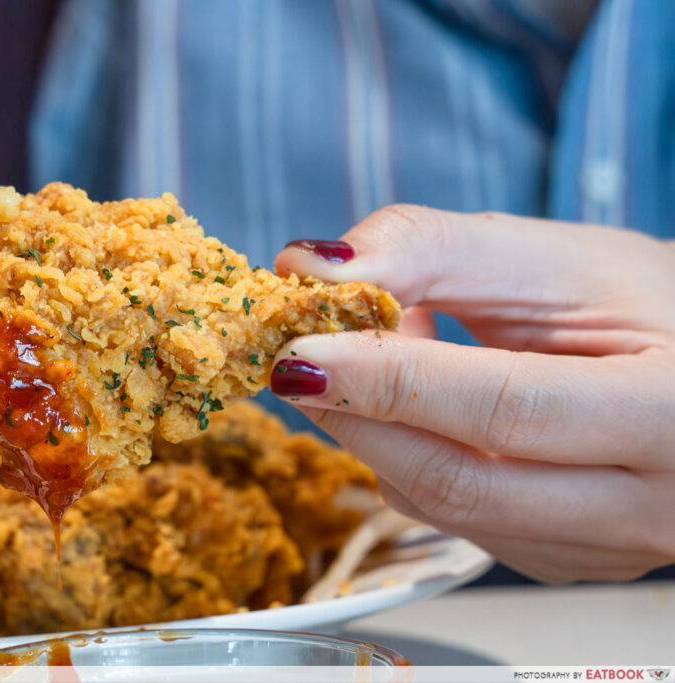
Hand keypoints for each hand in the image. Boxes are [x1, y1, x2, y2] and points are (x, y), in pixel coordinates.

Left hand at [270, 206, 674, 581]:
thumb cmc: (645, 304)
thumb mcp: (553, 258)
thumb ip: (432, 250)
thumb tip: (312, 267)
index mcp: (671, 413)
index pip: (504, 409)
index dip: (389, 378)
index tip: (301, 348)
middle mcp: (647, 505)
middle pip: (459, 481)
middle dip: (358, 416)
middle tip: (298, 360)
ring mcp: (602, 548)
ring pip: (442, 509)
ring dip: (377, 433)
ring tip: (375, 361)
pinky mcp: (561, 560)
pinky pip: (452, 520)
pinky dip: (407, 457)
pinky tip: (415, 405)